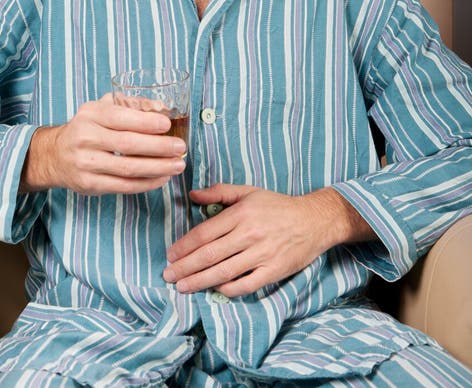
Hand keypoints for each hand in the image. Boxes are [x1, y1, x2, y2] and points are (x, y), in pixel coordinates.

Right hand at [20, 95, 185, 194]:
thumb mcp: (102, 108)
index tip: (167, 125)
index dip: (146, 122)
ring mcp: (86, 163)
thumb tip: (162, 108)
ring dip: (158, 168)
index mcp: (90, 115)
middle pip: (127, 144)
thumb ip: (131, 104)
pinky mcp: (90, 185)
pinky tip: (162, 178)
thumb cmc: (87, 127)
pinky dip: (147, 183)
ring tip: (177, 165)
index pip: (120, 118)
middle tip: (180, 147)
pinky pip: (124, 186)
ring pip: (128, 169)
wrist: (55, 155)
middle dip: (159, 147)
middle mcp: (85, 138)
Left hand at [163, 184, 374, 296]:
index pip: (205, 232)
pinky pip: (245, 285)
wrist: (313, 220)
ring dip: (199, 281)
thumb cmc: (277, 205)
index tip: (170, 254)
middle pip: (209, 255)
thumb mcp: (248, 191)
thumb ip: (219, 192)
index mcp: (241, 213)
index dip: (184, 245)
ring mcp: (261, 254)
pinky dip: (228, 290)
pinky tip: (214, 290)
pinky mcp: (273, 271)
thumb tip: (192, 195)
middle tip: (168, 275)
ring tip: (182, 287)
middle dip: (185, 267)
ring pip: (223, 272)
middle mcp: (249, 234)